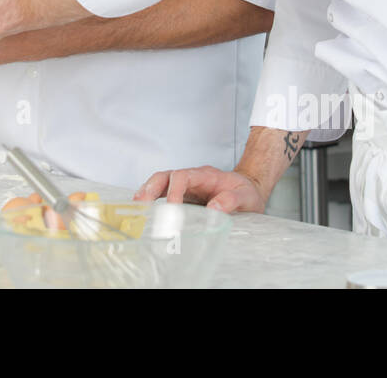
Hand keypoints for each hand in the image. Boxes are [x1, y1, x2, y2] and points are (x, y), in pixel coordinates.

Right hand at [134, 165, 266, 213]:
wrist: (249, 191)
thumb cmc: (246, 193)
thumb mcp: (245, 197)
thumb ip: (231, 200)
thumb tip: (212, 210)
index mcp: (205, 175)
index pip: (182, 177)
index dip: (174, 191)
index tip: (172, 208)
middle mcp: (192, 179)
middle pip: (165, 176)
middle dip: (151, 187)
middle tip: (140, 203)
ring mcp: (186, 187)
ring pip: (161, 184)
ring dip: (147, 193)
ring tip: (137, 207)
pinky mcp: (184, 198)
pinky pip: (164, 195)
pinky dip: (152, 200)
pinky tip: (144, 211)